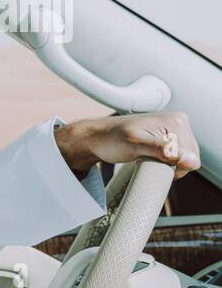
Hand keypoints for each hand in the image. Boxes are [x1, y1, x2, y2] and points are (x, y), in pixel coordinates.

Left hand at [54, 111, 199, 178]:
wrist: (95, 138)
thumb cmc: (111, 140)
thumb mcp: (136, 145)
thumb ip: (163, 150)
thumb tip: (190, 160)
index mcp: (177, 121)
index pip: (191, 156)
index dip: (174, 166)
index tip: (150, 162)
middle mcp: (178, 122)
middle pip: (189, 157)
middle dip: (171, 164)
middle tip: (146, 159)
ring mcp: (172, 129)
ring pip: (183, 158)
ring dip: (167, 163)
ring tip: (146, 157)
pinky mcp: (165, 136)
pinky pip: (175, 155)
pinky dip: (165, 161)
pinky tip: (150, 157)